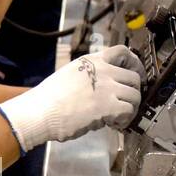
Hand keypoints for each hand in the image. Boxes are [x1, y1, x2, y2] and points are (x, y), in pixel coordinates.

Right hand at [0, 45, 143, 153]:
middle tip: (127, 104)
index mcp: (91, 61)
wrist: (40, 112)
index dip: (134, 63)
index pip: (122, 51)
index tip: (135, 74)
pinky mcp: (108, 106)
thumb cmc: (49, 99)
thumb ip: (88, 76)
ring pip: (135, 95)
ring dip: (131, 108)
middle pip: (134, 77)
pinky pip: (129, 111)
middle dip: (134, 92)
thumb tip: (102, 88)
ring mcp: (107, 87)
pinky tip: (114, 125)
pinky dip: (125, 120)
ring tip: (119, 118)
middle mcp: (102, 70)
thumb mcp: (70, 75)